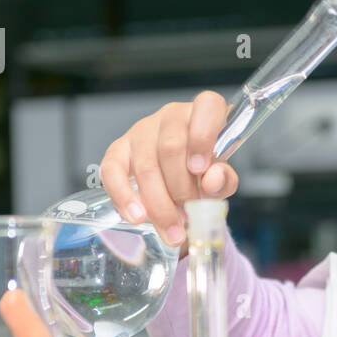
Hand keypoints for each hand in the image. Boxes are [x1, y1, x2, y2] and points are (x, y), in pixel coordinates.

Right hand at [99, 91, 239, 246]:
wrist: (179, 177)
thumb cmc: (204, 171)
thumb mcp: (222, 177)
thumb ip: (224, 180)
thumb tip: (212, 180)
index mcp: (204, 113)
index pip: (206, 106)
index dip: (203, 137)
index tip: (201, 170)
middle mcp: (171, 116)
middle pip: (171, 147)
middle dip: (181, 189)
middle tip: (189, 215)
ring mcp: (142, 130)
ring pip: (146, 165)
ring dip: (159, 204)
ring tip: (172, 230)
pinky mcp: (118, 149)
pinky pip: (112, 170)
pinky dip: (124, 197)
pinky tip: (137, 217)